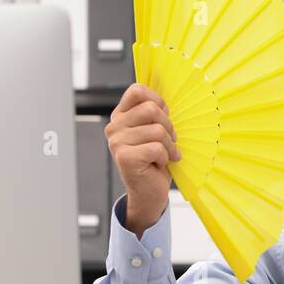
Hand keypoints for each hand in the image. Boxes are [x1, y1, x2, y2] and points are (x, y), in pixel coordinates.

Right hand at [106, 83, 181, 236]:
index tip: (164, 117)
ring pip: (157, 130)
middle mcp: (114, 127)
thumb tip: (167, 98)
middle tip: (168, 142)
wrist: (149, 193)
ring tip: (164, 155)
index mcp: (121, 116)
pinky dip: (165, 158)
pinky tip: (159, 165)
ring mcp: (117, 142)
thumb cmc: (155, 160)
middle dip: (168, 127)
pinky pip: (157, 148)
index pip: (137, 90)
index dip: (157, 100)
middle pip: (151, 109)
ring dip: (169, 146)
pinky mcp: (124, 157)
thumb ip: (155, 113)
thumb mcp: (155, 131)